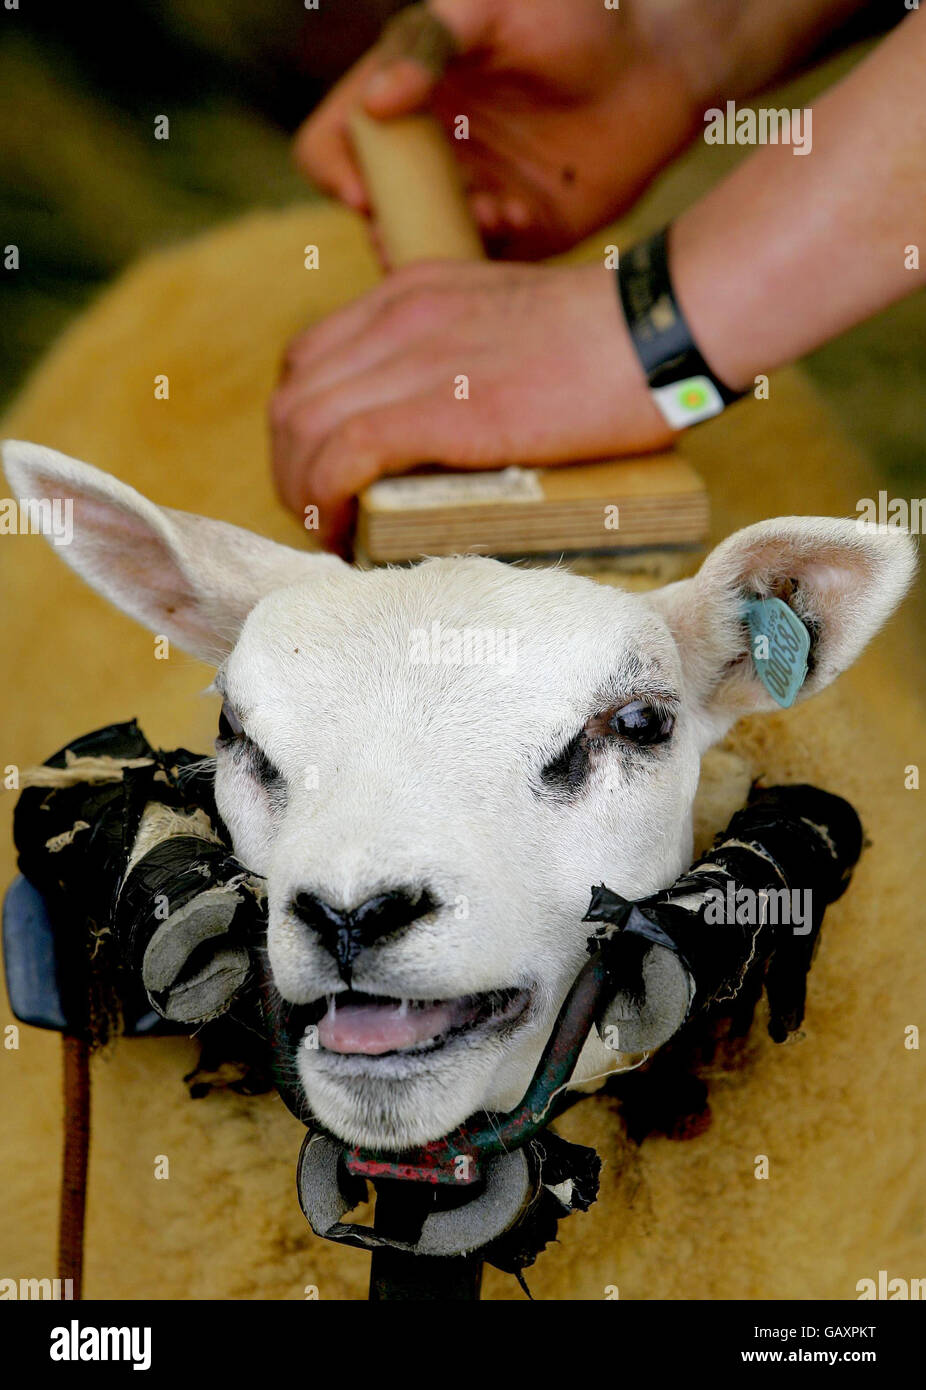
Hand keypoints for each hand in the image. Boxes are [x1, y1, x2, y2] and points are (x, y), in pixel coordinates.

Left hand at [270, 260, 673, 548]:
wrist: (660, 328)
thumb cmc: (610, 341)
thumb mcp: (506, 323)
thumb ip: (459, 357)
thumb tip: (447, 432)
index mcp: (408, 297)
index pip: (308, 364)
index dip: (300, 432)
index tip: (326, 481)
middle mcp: (394, 320)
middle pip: (291, 402)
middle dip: (291, 472)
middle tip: (325, 522)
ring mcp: (411, 359)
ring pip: (302, 430)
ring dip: (304, 495)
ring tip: (336, 538)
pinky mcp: (439, 409)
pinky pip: (342, 455)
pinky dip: (328, 501)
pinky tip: (348, 534)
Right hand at [293, 0, 703, 258]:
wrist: (658, 66)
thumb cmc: (576, 17)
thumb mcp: (492, 6)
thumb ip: (429, 41)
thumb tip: (377, 102)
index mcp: (404, 97)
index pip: (332, 145)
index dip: (334, 170)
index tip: (366, 189)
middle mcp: (428, 153)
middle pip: (371, 211)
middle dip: (391, 223)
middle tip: (437, 209)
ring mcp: (468, 197)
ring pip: (420, 247)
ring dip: (441, 241)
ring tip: (492, 210)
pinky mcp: (514, 234)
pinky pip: (479, 267)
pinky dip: (489, 254)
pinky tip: (524, 216)